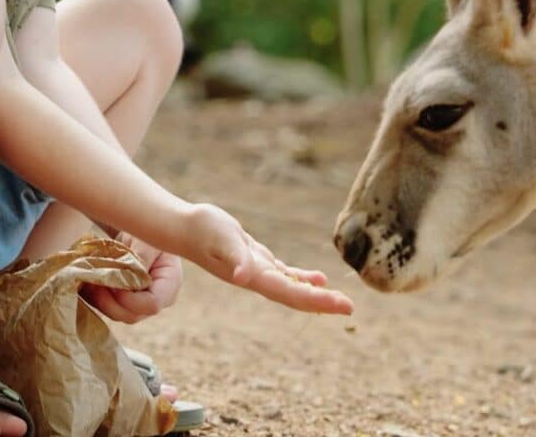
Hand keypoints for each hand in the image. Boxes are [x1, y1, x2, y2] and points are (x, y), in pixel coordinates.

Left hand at [81, 232, 182, 323]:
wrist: (139, 234)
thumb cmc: (148, 234)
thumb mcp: (147, 240)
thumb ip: (142, 257)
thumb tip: (131, 276)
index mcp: (170, 284)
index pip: (152, 304)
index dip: (130, 299)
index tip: (114, 284)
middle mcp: (157, 299)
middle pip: (132, 315)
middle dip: (110, 302)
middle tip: (97, 282)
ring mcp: (140, 304)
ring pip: (117, 314)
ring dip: (100, 300)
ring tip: (90, 280)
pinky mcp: (124, 303)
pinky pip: (108, 309)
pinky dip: (96, 299)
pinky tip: (89, 283)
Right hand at [184, 203, 354, 314]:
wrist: (185, 228)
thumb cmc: (203, 231)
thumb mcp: (223, 240)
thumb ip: (236, 257)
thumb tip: (244, 276)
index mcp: (254, 277)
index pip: (292, 293)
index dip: (318, 300)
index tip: (343, 305)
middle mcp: (258, 279)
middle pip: (296, 295)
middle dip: (323, 302)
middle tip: (350, 308)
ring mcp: (258, 271)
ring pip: (293, 287)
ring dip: (316, 294)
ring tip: (340, 301)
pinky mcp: (256, 260)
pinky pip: (285, 274)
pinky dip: (302, 278)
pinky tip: (319, 279)